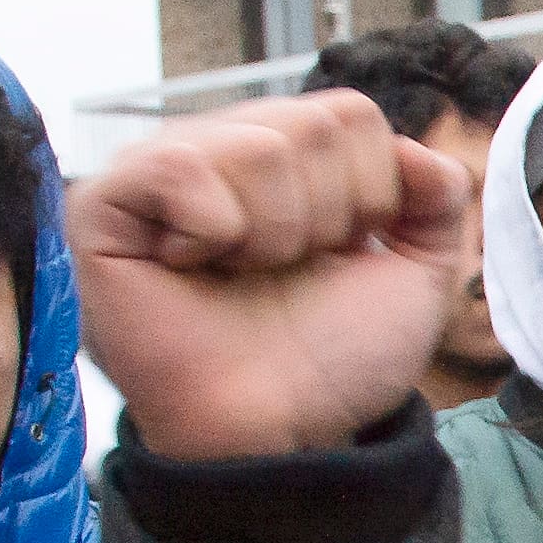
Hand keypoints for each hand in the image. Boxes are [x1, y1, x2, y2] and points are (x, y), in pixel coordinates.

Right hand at [65, 92, 475, 461]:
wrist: (279, 427)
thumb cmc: (332, 359)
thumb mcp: (414, 278)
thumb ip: (437, 200)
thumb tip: (418, 149)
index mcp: (288, 158)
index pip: (350, 114)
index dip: (368, 195)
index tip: (337, 257)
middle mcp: (222, 152)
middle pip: (310, 124)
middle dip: (323, 217)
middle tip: (283, 272)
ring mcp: (160, 172)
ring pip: (256, 144)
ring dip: (273, 232)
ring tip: (239, 274)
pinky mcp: (104, 203)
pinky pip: (180, 165)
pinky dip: (210, 228)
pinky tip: (188, 267)